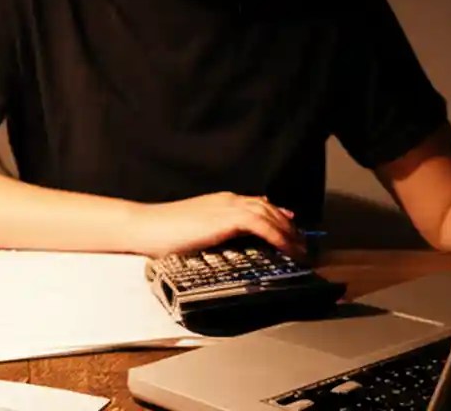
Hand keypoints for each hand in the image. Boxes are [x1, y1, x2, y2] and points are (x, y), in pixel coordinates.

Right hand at [129, 191, 304, 258]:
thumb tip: (232, 242)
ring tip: (301, 250)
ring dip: (289, 233)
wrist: (147, 226)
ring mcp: (229, 206)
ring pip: (270, 215)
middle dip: (289, 226)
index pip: (257, 205)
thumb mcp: (195, 230)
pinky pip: (263, 225)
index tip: (290, 228)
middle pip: (269, 209)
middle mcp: (229, 200)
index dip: (277, 217)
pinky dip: (279, 237)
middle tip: (303, 243)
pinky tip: (287, 249)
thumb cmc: (164, 233)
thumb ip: (215, 232)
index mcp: (221, 202)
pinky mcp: (228, 217)